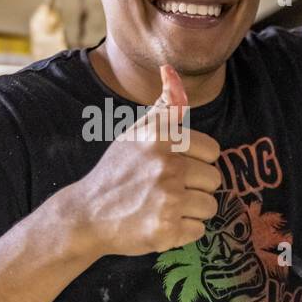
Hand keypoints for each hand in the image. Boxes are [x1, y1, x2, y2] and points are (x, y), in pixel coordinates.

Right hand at [77, 64, 221, 255]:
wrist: (87, 214)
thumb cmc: (115, 171)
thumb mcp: (134, 133)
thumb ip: (162, 106)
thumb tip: (171, 70)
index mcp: (161, 138)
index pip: (213, 151)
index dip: (197, 161)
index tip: (176, 167)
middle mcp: (167, 165)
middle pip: (214, 179)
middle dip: (195, 188)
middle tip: (167, 190)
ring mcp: (167, 199)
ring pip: (210, 206)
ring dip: (191, 211)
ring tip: (164, 207)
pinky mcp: (167, 229)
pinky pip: (199, 230)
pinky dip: (182, 231)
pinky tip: (160, 223)